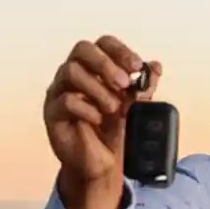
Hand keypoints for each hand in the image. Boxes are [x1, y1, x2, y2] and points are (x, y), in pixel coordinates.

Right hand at [43, 34, 162, 182]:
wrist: (102, 164)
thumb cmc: (114, 131)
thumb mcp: (135, 108)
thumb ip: (143, 88)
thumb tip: (156, 67)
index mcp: (95, 68)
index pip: (103, 44)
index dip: (120, 50)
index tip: (137, 66)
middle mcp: (74, 74)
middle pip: (82, 49)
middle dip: (106, 64)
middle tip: (123, 84)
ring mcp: (60, 91)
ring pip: (71, 71)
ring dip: (98, 88)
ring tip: (113, 108)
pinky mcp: (53, 113)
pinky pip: (66, 101)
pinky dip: (87, 109)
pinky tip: (98, 119)